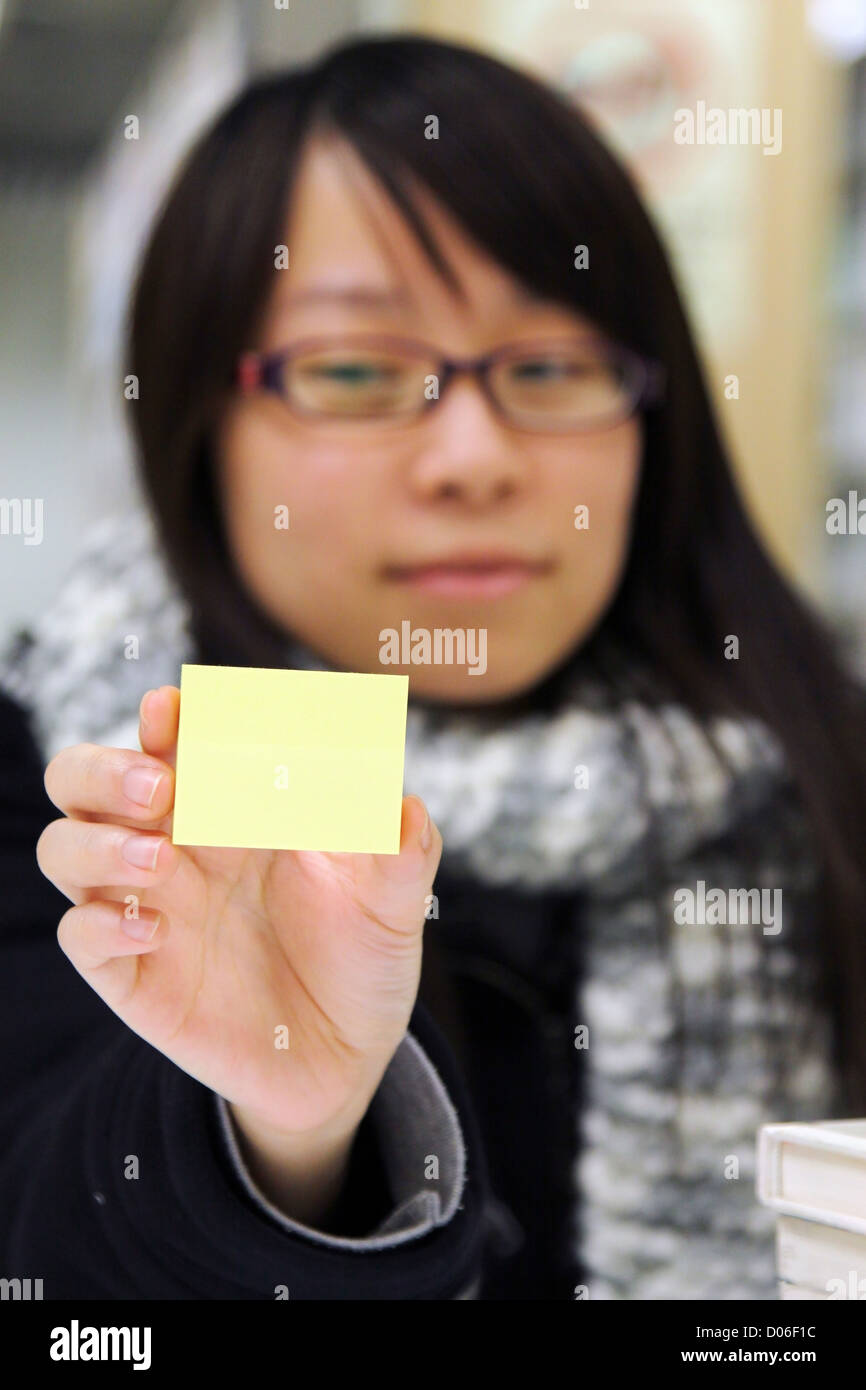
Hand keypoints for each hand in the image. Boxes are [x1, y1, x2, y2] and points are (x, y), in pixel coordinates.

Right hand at [37, 686, 441, 1153]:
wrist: (347, 1058)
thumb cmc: (362, 955)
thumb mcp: (395, 899)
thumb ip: (401, 844)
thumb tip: (398, 796)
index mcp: (229, 806)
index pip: (171, 741)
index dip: (163, 719)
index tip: (174, 710)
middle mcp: (176, 846)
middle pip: (85, 780)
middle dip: (105, 769)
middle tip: (159, 787)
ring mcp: (148, 907)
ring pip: (65, 847)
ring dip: (98, 841)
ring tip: (161, 860)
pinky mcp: (134, 975)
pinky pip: (80, 935)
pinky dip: (100, 922)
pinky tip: (152, 930)